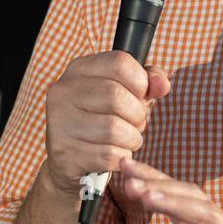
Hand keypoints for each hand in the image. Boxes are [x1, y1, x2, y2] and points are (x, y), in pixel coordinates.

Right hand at [42, 52, 169, 197]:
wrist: (69, 160)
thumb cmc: (101, 119)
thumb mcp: (124, 93)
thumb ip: (147, 83)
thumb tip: (163, 85)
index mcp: (79, 69)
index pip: (121, 63)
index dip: (141, 82)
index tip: (140, 96)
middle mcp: (63, 91)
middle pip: (117, 96)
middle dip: (137, 115)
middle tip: (136, 124)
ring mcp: (59, 122)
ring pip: (114, 129)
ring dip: (132, 139)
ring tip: (127, 140)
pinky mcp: (63, 152)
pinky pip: (108, 155)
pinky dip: (121, 157)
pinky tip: (115, 155)